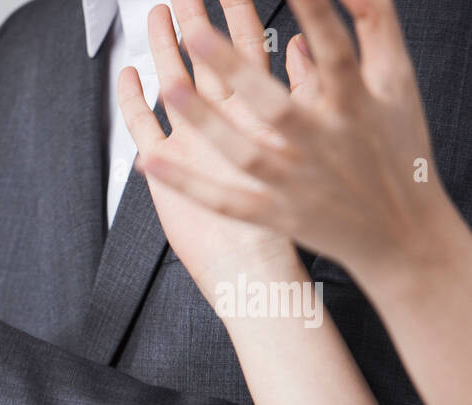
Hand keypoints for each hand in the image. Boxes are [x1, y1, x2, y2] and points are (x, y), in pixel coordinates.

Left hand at [134, 0, 451, 278]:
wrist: (402, 233)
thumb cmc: (399, 155)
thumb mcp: (398, 87)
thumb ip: (375, 34)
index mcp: (355, 106)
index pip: (335, 51)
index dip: (316, 13)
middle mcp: (321, 145)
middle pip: (271, 103)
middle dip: (234, 68)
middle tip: (197, 32)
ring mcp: (294, 183)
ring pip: (242, 152)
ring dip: (205, 122)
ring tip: (169, 88)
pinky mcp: (276, 215)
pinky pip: (224, 201)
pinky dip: (188, 185)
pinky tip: (151, 163)